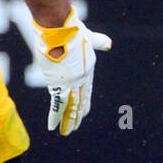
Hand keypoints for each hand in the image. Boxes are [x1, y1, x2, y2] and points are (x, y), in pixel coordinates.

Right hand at [30, 8, 110, 135]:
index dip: (85, 102)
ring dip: (68, 120)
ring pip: (69, 106)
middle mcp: (80, 78)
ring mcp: (70, 82)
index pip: (87, 90)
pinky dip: (55, 116)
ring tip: (67, 132)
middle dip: (76, 116)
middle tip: (74, 127)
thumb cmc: (73, 31)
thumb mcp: (89, 38)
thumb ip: (99, 42)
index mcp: (88, 69)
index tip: (84, 112)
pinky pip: (57, 104)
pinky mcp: (58, 83)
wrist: (59, 30)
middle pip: (79, 101)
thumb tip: (109, 44)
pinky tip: (53, 127)